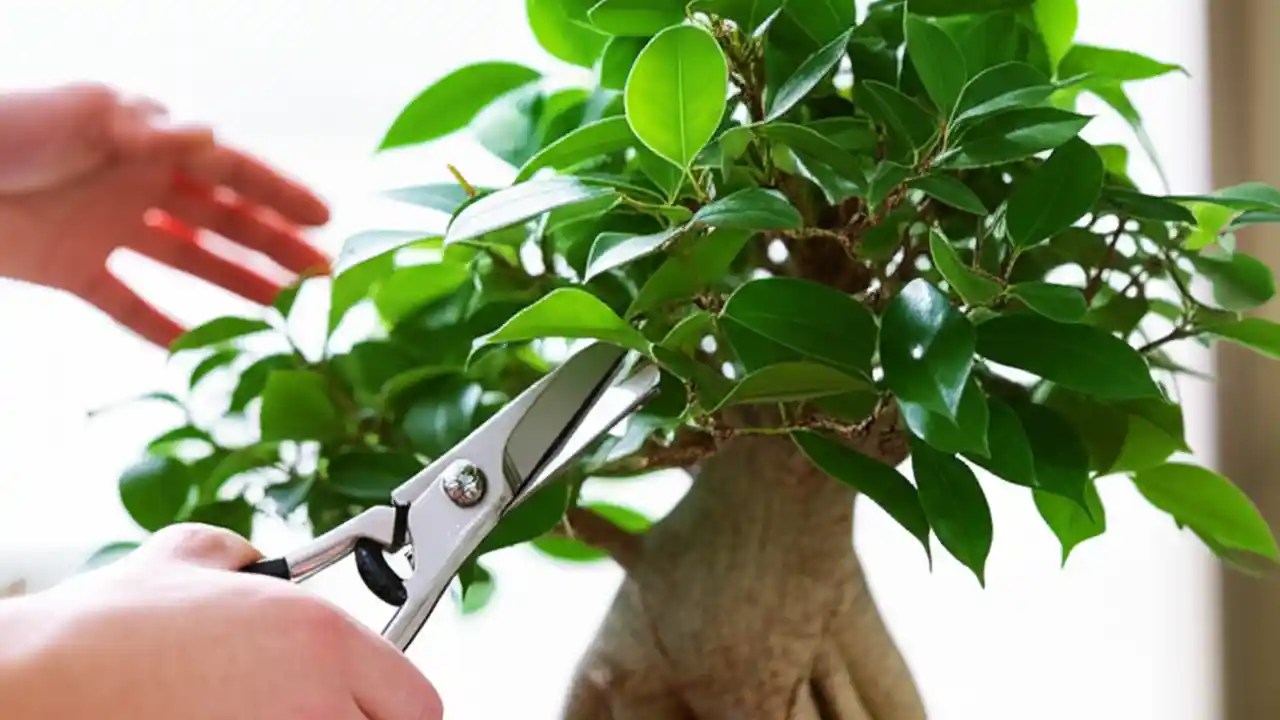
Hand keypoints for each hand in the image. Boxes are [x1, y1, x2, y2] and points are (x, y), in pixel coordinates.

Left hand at [0, 83, 330, 346]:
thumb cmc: (4, 132)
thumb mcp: (82, 117)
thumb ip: (148, 130)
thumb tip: (211, 136)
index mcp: (145, 139)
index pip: (229, 168)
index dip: (279, 193)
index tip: (326, 220)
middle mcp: (134, 181)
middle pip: (220, 218)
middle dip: (274, 245)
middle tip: (323, 277)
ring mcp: (106, 226)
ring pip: (188, 260)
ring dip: (238, 284)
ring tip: (285, 312)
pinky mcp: (72, 268)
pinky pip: (128, 302)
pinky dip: (161, 326)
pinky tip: (198, 347)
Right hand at [0, 524, 441, 719]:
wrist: (33, 689)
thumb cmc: (99, 635)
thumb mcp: (183, 561)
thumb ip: (240, 558)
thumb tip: (250, 562)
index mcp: (321, 640)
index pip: (419, 704)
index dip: (392, 709)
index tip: (369, 709)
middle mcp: (317, 702)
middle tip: (316, 717)